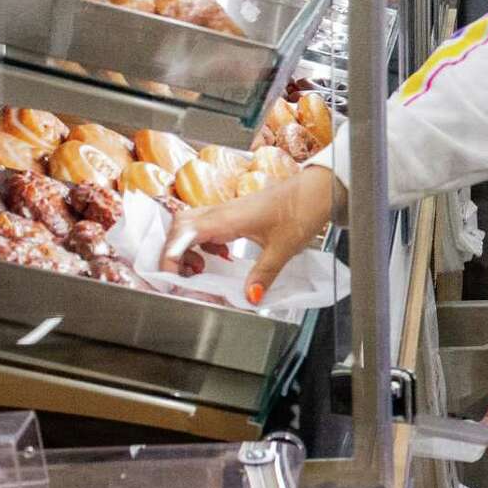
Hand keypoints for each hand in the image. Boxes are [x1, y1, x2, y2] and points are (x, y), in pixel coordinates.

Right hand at [159, 165, 340, 304]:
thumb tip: (249, 297)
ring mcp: (227, 210)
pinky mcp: (235, 212)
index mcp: (227, 219)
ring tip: (200, 270)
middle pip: (180, 226)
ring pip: (191, 224)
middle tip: (184, 276)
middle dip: (173, 252)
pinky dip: (203, 243)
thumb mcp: (283, 248)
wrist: (317, 189)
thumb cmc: (301, 210)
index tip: (170, 278)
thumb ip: (263, 274)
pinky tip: (220, 257)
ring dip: (187, 247)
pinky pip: (207, 225)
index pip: (183, 233)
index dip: (170, 255)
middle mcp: (222, 211)